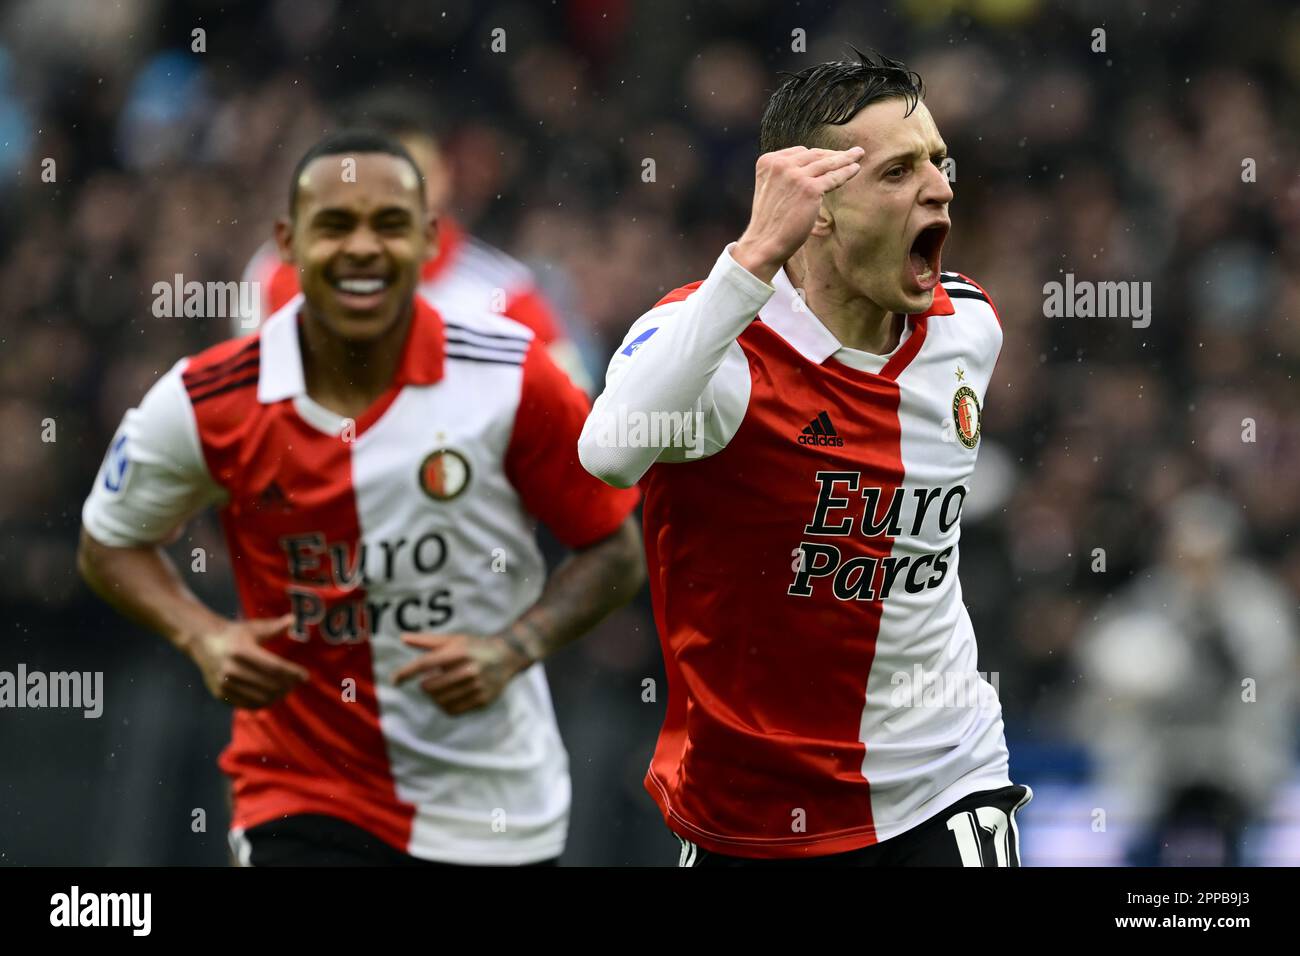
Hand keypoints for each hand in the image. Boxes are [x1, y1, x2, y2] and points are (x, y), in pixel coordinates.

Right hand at [184, 614, 308, 708]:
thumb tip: (294, 619)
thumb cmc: (234, 634)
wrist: (204, 642)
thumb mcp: (253, 628)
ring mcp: (224, 684)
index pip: (274, 667)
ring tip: (286, 688)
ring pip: (260, 697)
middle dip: (288, 685)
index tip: (305, 676)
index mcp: (242, 651)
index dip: (292, 673)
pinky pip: (247, 705)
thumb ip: (274, 627)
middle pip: (269, 684)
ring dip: (278, 695)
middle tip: (296, 682)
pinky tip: (272, 696)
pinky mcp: (220, 694)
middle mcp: (232, 669)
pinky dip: (263, 703)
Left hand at [392, 632, 531, 715]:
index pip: (426, 663)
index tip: (395, 680)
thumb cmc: (474, 646)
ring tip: (442, 687)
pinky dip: (444, 705)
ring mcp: (477, 686)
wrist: (507, 656)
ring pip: (439, 700)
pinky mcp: (482, 700)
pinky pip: (452, 710)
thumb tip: (402, 638)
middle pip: (430, 686)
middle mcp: (469, 669)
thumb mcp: (454, 639)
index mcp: (460, 651)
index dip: (407, 672)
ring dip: (434, 696)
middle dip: (425, 684)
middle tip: (433, 679)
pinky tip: (449, 696)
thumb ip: (427, 641)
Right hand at [733, 145, 863, 281]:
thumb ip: (785, 177)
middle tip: (852, 151)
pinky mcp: (809, 189)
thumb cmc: (769, 223)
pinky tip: (855, 169)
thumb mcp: (771, 190)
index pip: (799, 152)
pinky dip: (847, 172)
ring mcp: (795, 175)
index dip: (817, 155)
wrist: (765, 243)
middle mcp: (780, 164)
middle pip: (814, 155)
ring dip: (846, 158)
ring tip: (858, 154)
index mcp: (767, 162)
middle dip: (834, 153)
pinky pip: (834, 177)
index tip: (830, 156)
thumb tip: (812, 171)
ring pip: (826, 163)